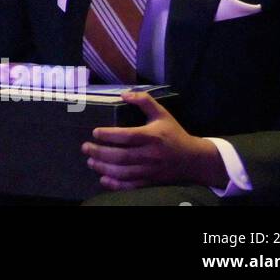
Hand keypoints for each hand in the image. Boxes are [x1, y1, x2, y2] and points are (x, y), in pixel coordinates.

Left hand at [82, 90, 227, 190]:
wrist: (194, 160)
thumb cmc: (173, 134)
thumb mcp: (162, 113)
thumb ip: (144, 101)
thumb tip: (123, 94)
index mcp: (152, 136)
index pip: (127, 136)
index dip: (109, 135)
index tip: (95, 132)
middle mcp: (151, 155)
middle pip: (121, 156)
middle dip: (100, 153)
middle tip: (85, 147)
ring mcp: (151, 171)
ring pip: (123, 172)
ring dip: (104, 168)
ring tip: (90, 161)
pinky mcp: (151, 182)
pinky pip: (131, 186)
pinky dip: (116, 184)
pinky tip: (103, 179)